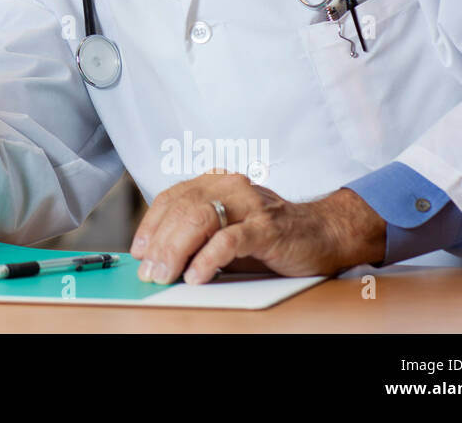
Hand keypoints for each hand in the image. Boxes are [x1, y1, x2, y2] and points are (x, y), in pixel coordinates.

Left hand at [130, 171, 386, 284]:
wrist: (323, 233)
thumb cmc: (269, 234)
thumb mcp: (227, 229)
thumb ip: (196, 235)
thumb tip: (157, 257)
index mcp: (215, 184)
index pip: (171, 198)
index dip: (150, 224)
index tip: (138, 251)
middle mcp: (230, 188)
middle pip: (181, 210)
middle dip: (160, 244)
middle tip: (149, 272)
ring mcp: (249, 205)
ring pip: (199, 220)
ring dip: (176, 251)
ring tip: (166, 275)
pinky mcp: (267, 228)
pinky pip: (230, 240)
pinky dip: (208, 259)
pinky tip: (196, 276)